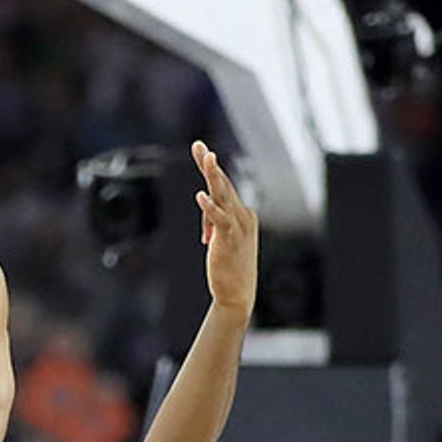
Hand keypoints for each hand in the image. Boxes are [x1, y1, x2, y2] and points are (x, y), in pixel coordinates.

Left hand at [192, 142, 258, 314]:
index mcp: (242, 215)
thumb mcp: (222, 242)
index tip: (201, 150)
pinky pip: (220, 220)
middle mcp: (243, 216)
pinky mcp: (230, 240)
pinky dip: (210, 208)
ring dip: (214, 176)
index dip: (211, 169)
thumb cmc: (230, 269)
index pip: (223, 188)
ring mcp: (238, 227)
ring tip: (207, 158)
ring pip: (224, 196)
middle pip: (223, 185)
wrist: (237, 295)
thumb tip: (207, 226)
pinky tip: (200, 196)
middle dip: (210, 165)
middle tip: (199, 146)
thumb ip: (216, 228)